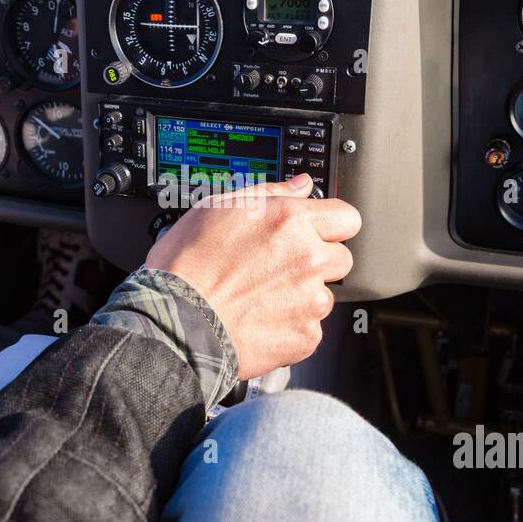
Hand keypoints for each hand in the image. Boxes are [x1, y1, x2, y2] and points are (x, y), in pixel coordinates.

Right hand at [146, 173, 360, 379]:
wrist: (175, 323)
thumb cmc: (187, 268)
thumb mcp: (216, 208)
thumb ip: (269, 193)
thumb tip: (300, 185)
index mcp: (290, 221)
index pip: (347, 217)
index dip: (331, 225)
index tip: (319, 234)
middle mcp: (308, 258)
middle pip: (341, 258)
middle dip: (318, 262)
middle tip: (281, 269)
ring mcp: (310, 299)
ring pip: (325, 295)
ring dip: (303, 297)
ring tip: (263, 298)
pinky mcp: (306, 336)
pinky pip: (310, 328)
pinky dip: (291, 327)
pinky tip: (261, 320)